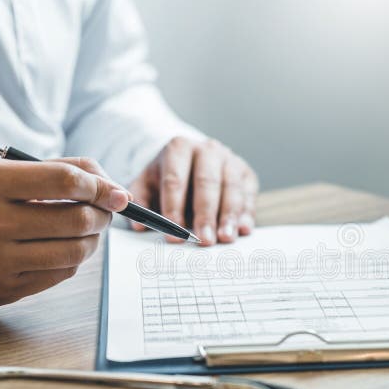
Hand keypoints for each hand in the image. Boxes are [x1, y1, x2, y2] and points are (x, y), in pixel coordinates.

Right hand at [0, 158, 129, 307]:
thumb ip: (54, 170)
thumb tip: (110, 184)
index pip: (62, 181)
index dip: (98, 185)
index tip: (115, 192)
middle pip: (75, 218)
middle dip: (103, 214)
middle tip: (106, 211)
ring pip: (74, 251)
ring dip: (93, 239)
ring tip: (89, 229)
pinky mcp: (2, 289)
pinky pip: (60, 274)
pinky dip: (73, 259)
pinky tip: (65, 248)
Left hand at [127, 137, 257, 245]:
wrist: (192, 161)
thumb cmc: (168, 177)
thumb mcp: (148, 183)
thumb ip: (141, 201)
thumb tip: (139, 226)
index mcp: (178, 148)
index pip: (174, 179)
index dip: (173, 207)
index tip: (174, 233)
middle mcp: (207, 149)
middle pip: (206, 183)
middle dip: (205, 214)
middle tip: (204, 240)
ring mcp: (230, 160)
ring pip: (231, 188)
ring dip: (229, 216)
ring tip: (225, 238)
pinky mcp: (246, 173)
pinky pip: (249, 194)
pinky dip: (247, 213)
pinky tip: (243, 230)